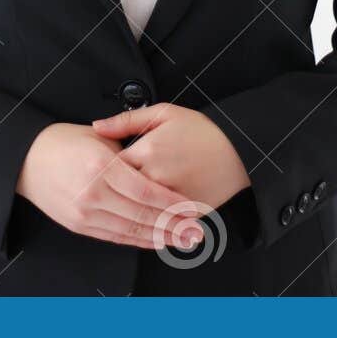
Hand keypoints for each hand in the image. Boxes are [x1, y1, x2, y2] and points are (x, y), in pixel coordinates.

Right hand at [16, 123, 207, 249]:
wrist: (26, 160)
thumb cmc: (63, 142)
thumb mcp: (98, 137)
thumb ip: (127, 152)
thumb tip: (153, 168)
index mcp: (101, 167)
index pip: (147, 192)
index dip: (174, 204)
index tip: (194, 209)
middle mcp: (93, 193)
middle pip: (143, 216)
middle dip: (174, 227)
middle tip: (198, 232)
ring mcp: (85, 213)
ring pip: (131, 231)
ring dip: (160, 238)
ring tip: (183, 241)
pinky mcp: (79, 225)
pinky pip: (115, 236)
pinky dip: (138, 240)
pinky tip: (156, 240)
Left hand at [90, 103, 251, 222]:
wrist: (239, 152)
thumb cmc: (203, 132)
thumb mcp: (164, 113)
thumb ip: (127, 120)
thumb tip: (97, 127)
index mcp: (148, 152)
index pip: (109, 167)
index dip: (100, 169)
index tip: (97, 169)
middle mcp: (156, 178)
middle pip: (119, 192)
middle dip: (109, 193)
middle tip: (101, 191)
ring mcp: (170, 200)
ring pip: (137, 212)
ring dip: (125, 211)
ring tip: (115, 208)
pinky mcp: (184, 215)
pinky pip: (158, 223)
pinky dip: (149, 224)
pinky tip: (140, 221)